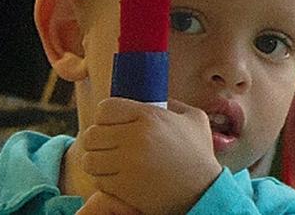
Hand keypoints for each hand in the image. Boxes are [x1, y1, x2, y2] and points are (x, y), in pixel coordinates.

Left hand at [78, 97, 222, 214]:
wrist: (204, 193)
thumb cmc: (199, 156)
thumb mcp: (195, 119)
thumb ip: (174, 104)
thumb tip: (157, 100)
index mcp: (149, 116)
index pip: (105, 109)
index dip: (104, 117)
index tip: (111, 126)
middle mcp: (134, 137)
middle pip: (92, 134)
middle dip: (98, 141)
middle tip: (108, 147)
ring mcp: (127, 164)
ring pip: (90, 159)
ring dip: (97, 162)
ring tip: (109, 164)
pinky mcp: (124, 187)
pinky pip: (98, 180)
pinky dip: (104, 181)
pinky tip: (118, 180)